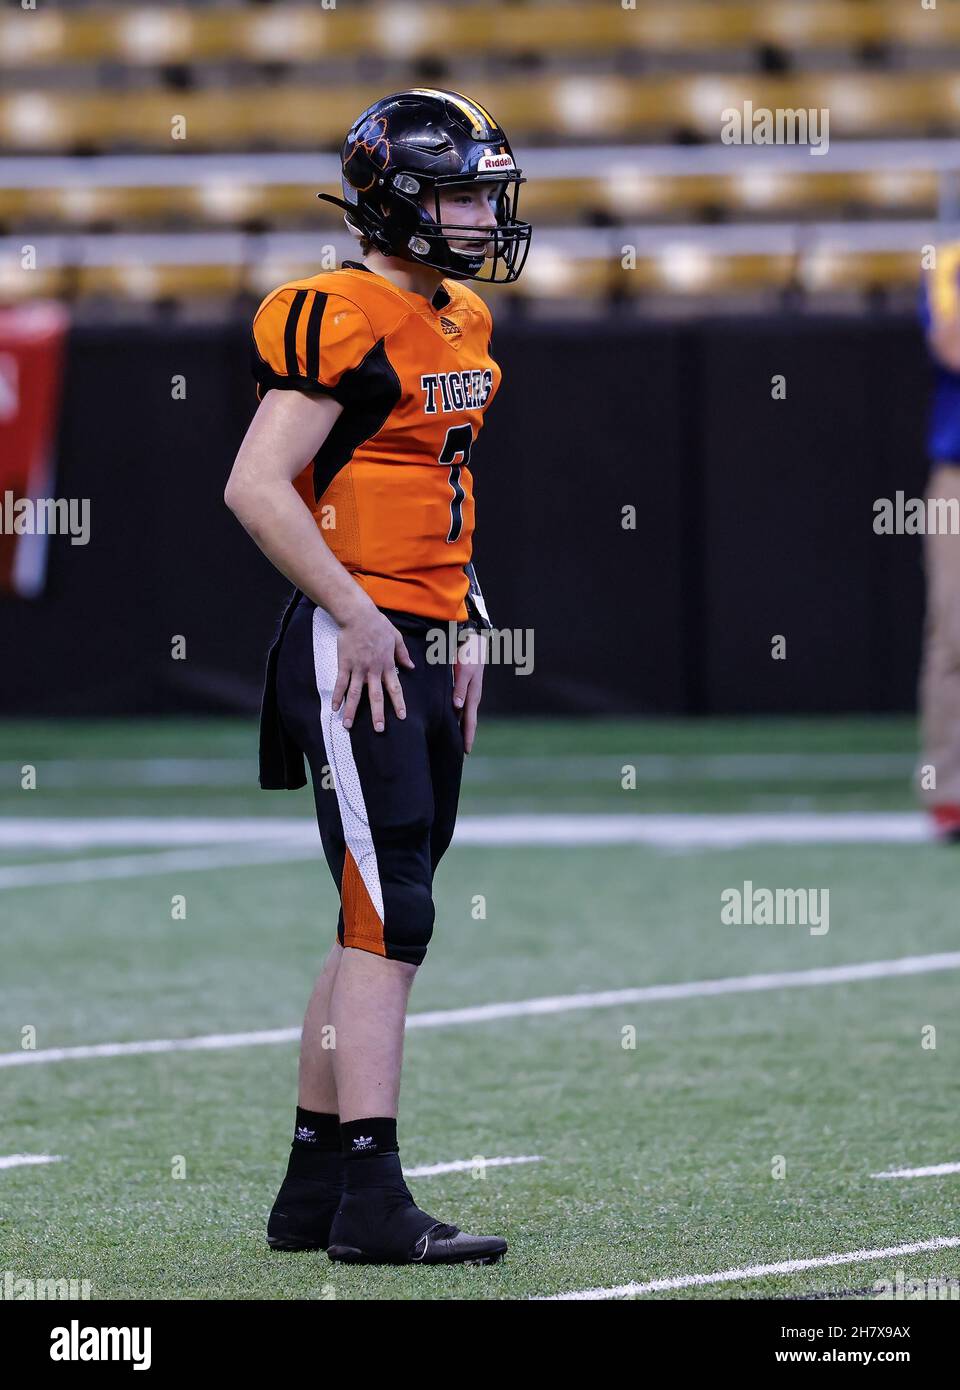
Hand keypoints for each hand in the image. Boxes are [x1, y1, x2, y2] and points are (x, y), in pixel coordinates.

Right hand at [332, 606, 413, 731]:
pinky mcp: (344, 664)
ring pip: (356, 693)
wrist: (358, 615)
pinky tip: (334, 707)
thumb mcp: (396, 637)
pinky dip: (337, 695)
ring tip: (348, 725)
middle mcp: (373, 670)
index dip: (398, 703)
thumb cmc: (378, 625)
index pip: (395, 688)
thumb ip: (403, 653)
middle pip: (376, 696)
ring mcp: (358, 668)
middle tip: (378, 730)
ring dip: (352, 710)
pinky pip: (340, 683)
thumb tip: (411, 667)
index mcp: (387, 664)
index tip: (401, 717)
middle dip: (377, 714)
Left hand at [452, 629, 485, 753]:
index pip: (470, 721)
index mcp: (473, 695)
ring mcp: (469, 692)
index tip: (465, 752)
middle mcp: (472, 696)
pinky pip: (461, 705)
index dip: (467, 736)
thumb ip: (460, 687)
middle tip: (460, 753)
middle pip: (468, 721)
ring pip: (465, 715)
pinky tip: (452, 719)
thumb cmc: (469, 654)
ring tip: (456, 741)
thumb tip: (458, 707)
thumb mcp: (465, 670)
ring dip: (461, 727)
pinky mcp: (465, 686)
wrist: (474, 639)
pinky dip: (458, 715)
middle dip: (465, 737)